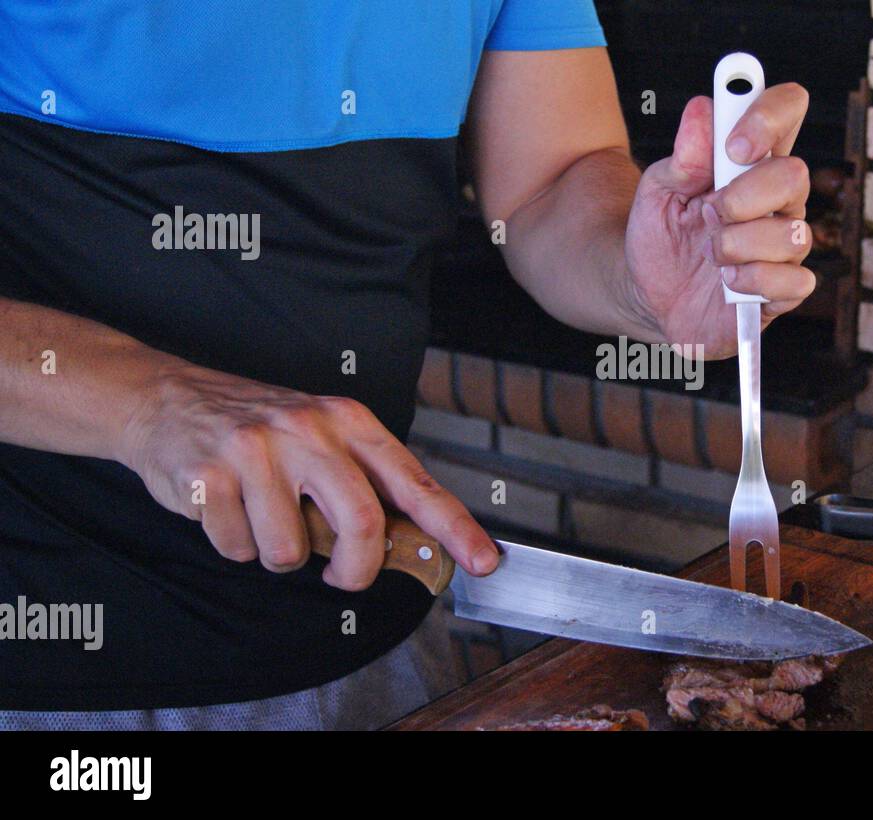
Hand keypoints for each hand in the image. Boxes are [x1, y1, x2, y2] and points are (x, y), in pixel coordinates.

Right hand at [117, 361, 498, 589]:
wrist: (166, 398)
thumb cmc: (257, 430)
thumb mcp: (321, 436)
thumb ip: (362, 483)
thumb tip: (409, 545)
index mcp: (348, 421)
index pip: (415, 482)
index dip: (454, 528)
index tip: (483, 561)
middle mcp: (309, 430)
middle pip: (363, 525)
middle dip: (356, 571)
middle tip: (340, 577)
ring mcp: (257, 450)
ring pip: (291, 551)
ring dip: (278, 555)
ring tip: (261, 518)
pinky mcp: (210, 475)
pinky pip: (237, 549)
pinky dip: (233, 546)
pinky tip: (225, 509)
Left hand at [624, 83, 813, 357]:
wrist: (649, 293)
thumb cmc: (661, 235)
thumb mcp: (658, 191)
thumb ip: (683, 157)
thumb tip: (702, 109)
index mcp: (752, 161)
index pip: (786, 110)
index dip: (768, 116)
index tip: (733, 146)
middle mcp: (778, 198)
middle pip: (795, 174)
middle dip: (744, 196)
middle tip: (711, 213)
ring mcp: (786, 244)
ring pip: (792, 234)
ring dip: (738, 246)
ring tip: (712, 255)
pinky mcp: (785, 289)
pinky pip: (796, 281)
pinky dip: (755, 281)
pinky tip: (730, 283)